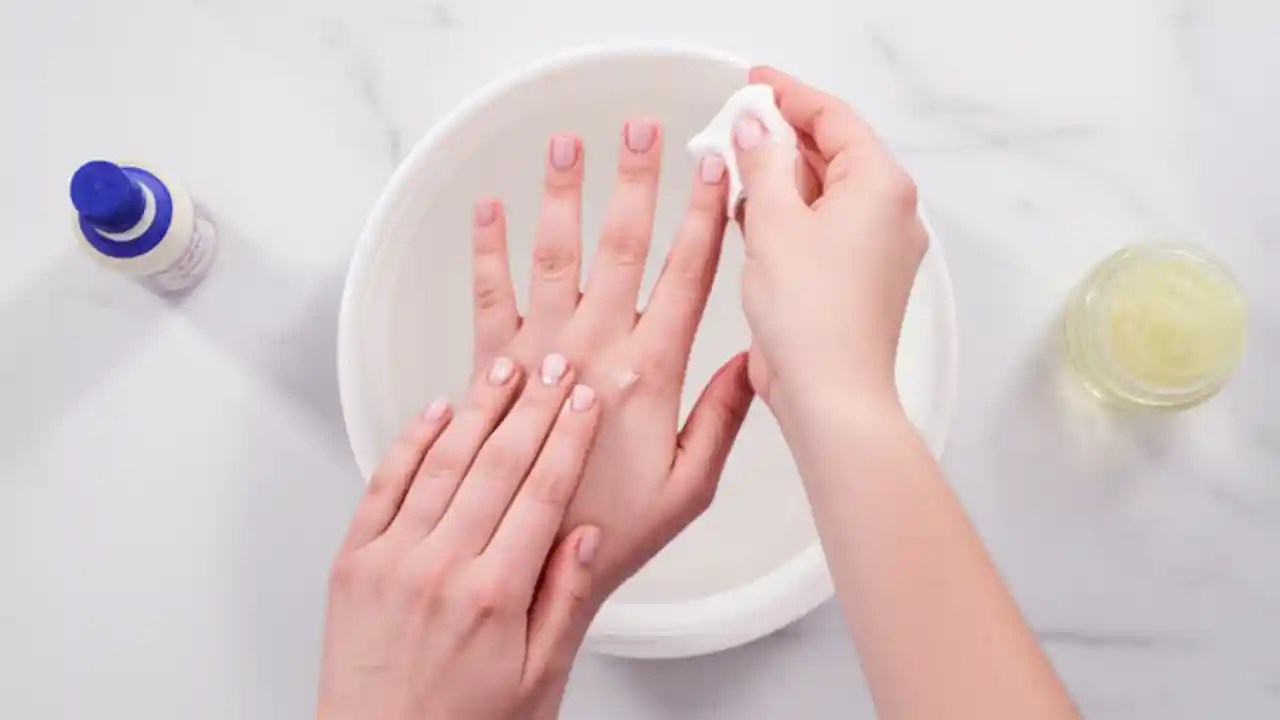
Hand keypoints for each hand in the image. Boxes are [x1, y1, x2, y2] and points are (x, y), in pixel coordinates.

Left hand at [318, 361, 601, 719]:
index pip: (542, 493)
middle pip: (498, 464)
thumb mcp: (540, 681)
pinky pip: (384, 485)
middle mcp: (440, 567)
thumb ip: (565, 602)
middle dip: (534, 406)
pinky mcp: (353, 561)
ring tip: (506, 367)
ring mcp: (390, 559)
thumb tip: (587, 536)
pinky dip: (410, 442)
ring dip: (478, 407)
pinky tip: (434, 411)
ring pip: (443, 463)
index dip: (569, 439)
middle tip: (558, 365)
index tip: (586, 402)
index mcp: (494, 595)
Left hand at [468, 120, 753, 599]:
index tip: (714, 168)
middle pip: (622, 246)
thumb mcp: (691, 489)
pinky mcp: (491, 369)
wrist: (525, 567)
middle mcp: (593, 350)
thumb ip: (723, 417)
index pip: (687, 276)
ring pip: (554, 254)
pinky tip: (487, 210)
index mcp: (648, 373)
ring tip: (567, 144)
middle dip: (635, 180)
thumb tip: (753, 359)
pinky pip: (486, 296)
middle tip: (640, 129)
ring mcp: (539, 354)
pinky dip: (487, 250)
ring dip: (562, 194)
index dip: (704, 216)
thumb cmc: (611, 533)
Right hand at [732, 67, 927, 414]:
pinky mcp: (858, 279)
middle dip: (781, 137)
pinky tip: (750, 214)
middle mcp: (890, 213)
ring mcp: (878, 249)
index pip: (834, 118)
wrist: (832, 396)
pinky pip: (824, 228)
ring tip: (733, 166)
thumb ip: (761, 162)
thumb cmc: (813, 318)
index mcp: (881, 186)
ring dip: (781, 177)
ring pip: (826, 192)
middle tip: (733, 124)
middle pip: (834, 152)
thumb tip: (753, 126)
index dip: (789, 96)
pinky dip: (790, 214)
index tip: (754, 84)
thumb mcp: (773, 222)